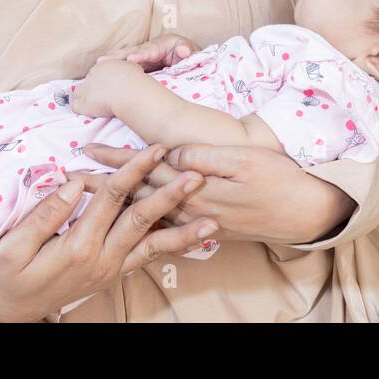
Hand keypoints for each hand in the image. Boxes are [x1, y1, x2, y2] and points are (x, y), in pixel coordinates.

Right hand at [0, 144, 216, 322]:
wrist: (12, 312)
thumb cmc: (8, 275)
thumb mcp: (13, 246)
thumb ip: (45, 215)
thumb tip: (72, 183)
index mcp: (78, 244)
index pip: (112, 199)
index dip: (134, 171)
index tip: (156, 150)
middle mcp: (102, 257)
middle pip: (142, 218)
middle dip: (171, 195)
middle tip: (197, 175)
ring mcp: (112, 268)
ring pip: (154, 244)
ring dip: (184, 229)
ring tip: (212, 220)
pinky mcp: (115, 273)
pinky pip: (149, 258)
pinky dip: (174, 247)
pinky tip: (195, 240)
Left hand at [70, 59, 139, 116]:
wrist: (128, 91)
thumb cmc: (133, 79)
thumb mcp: (131, 67)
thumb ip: (123, 68)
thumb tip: (125, 67)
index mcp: (102, 66)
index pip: (96, 73)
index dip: (101, 82)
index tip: (108, 88)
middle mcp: (91, 75)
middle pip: (87, 82)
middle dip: (92, 89)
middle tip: (102, 97)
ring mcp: (85, 89)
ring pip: (78, 92)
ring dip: (84, 98)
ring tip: (93, 105)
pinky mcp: (83, 103)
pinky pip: (75, 106)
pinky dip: (81, 109)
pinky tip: (89, 112)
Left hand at [83, 143, 353, 244]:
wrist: (305, 211)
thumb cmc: (278, 177)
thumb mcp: (242, 159)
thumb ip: (203, 156)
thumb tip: (170, 152)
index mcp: (195, 183)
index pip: (145, 168)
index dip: (115, 157)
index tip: (86, 149)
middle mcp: (190, 206)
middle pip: (139, 192)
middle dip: (106, 184)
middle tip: (73, 178)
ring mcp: (199, 220)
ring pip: (149, 211)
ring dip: (119, 204)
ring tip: (93, 200)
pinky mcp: (209, 228)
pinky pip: (168, 227)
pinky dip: (146, 222)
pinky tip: (134, 224)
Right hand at [96, 33, 197, 70]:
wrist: (188, 59)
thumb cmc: (189, 55)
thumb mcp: (191, 51)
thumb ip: (188, 50)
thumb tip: (184, 51)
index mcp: (162, 45)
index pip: (150, 50)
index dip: (141, 54)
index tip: (132, 58)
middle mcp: (150, 49)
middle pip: (133, 51)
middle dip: (119, 56)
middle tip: (104, 61)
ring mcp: (143, 56)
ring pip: (126, 57)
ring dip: (113, 60)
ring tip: (99, 65)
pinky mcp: (140, 65)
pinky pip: (126, 66)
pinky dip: (115, 67)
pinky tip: (103, 73)